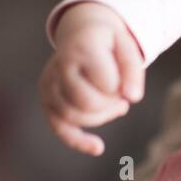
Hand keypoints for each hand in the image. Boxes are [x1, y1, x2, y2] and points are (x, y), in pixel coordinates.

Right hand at [38, 1, 144, 154]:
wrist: (81, 32)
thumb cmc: (108, 41)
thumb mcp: (126, 44)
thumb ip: (133, 69)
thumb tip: (133, 98)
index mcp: (81, 48)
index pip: (106, 83)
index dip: (121, 86)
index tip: (126, 78)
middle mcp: (59, 66)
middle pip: (88, 104)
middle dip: (111, 105)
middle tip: (122, 96)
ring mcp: (49, 84)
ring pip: (74, 117)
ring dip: (102, 117)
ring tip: (116, 104)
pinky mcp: (47, 100)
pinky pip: (58, 127)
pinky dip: (78, 141)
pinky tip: (98, 148)